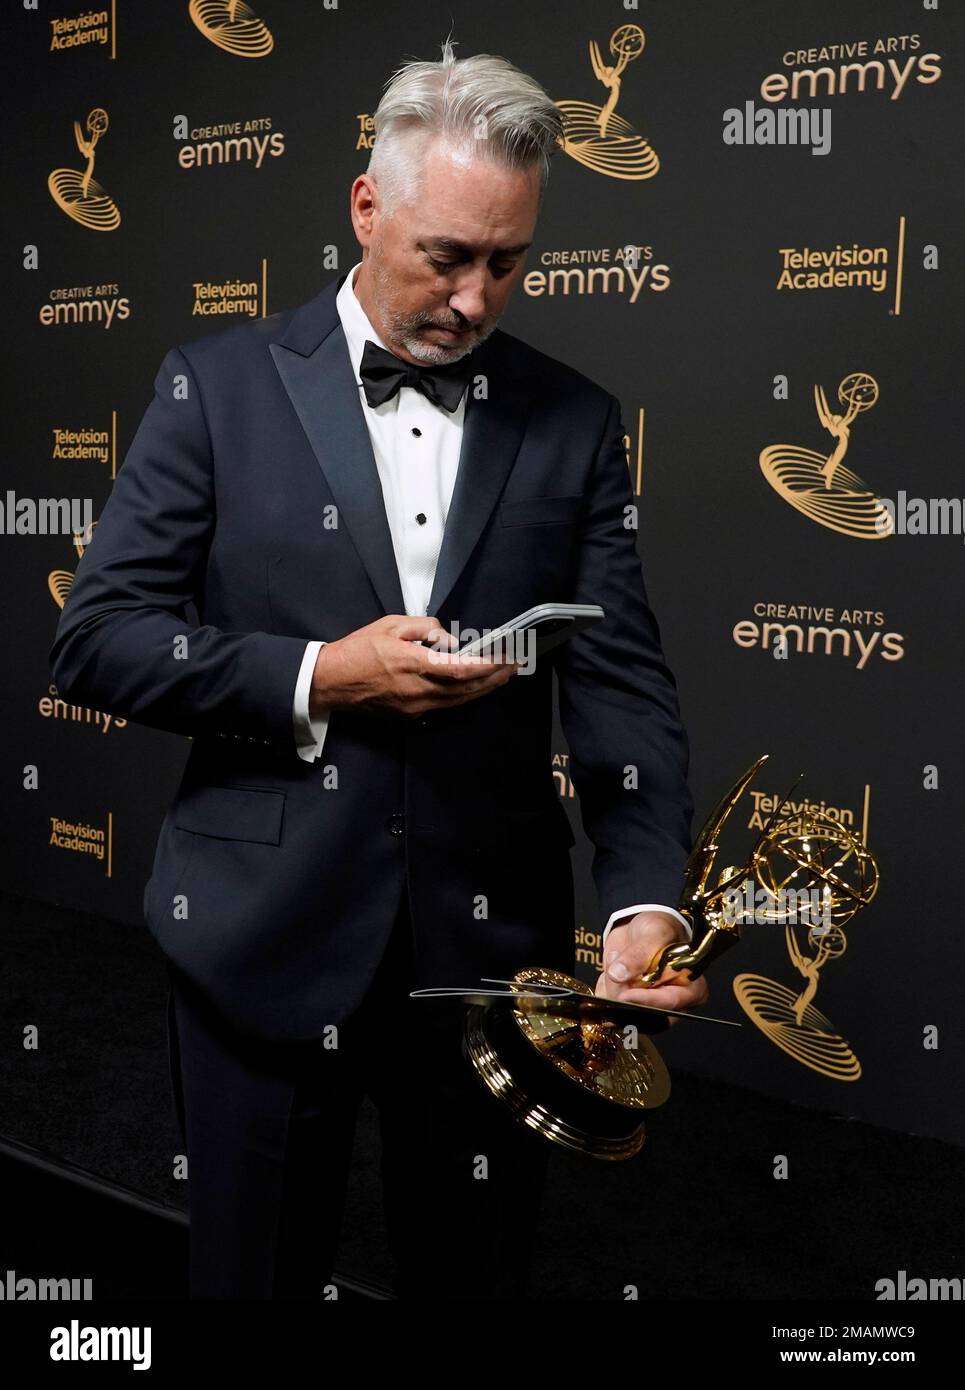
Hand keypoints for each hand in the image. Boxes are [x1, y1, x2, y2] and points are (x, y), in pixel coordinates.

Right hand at [309, 614, 517, 719]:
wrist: (330, 683)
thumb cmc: (357, 650)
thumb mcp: (390, 625)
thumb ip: (424, 628)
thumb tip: (447, 639)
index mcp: (412, 664)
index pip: (459, 670)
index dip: (486, 667)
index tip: (505, 659)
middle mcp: (417, 690)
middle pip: (466, 689)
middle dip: (494, 678)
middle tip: (514, 666)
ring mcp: (414, 707)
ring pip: (458, 701)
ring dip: (483, 689)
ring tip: (502, 676)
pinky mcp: (409, 715)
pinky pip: (444, 705)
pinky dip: (463, 696)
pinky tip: (474, 688)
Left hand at [595, 910, 709, 1020]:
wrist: (640, 931)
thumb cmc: (658, 930)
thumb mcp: (653, 934)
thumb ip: (638, 954)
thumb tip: (618, 973)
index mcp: (691, 987)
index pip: (671, 1001)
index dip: (647, 1000)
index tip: (625, 996)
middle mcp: (673, 1004)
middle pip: (646, 1014)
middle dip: (624, 994)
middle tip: (614, 969)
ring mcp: (650, 1008)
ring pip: (625, 1013)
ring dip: (612, 987)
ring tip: (617, 958)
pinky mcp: (630, 1008)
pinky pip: (611, 1009)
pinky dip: (605, 991)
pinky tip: (610, 972)